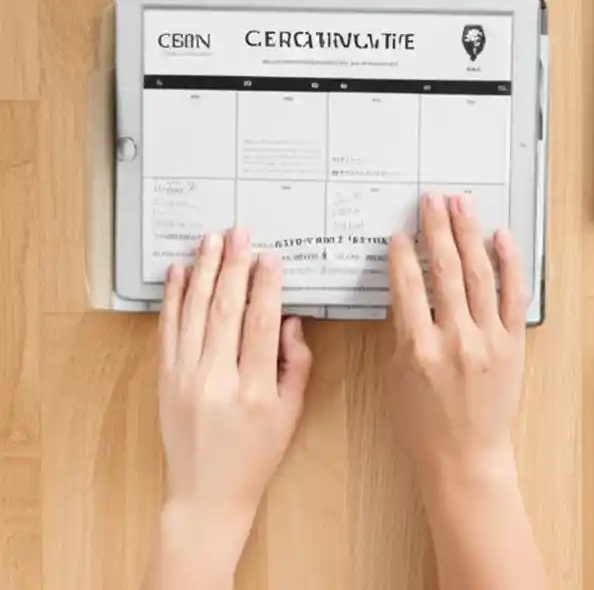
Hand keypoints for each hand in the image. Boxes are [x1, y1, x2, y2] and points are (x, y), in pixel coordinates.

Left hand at [145, 228, 312, 589]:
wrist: (207, 492)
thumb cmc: (255, 454)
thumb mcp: (291, 413)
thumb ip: (297, 365)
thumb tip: (291, 321)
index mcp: (255, 389)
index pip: (262, 324)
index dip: (266, 286)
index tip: (270, 257)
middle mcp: (217, 380)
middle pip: (225, 310)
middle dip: (233, 266)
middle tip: (238, 233)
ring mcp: (186, 379)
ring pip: (194, 313)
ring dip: (202, 272)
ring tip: (210, 241)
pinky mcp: (165, 380)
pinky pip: (168, 330)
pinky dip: (172, 298)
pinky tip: (178, 273)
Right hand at [385, 195, 545, 589]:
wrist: (465, 456)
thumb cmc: (424, 424)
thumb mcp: (396, 377)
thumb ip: (401, 332)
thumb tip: (405, 289)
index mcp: (418, 349)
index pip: (408, 287)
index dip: (402, 255)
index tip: (400, 233)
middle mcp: (455, 340)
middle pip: (444, 270)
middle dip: (437, 229)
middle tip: (431, 200)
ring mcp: (488, 340)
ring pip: (479, 274)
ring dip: (470, 234)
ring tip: (462, 206)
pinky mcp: (513, 344)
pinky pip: (513, 296)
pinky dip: (508, 263)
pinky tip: (501, 238)